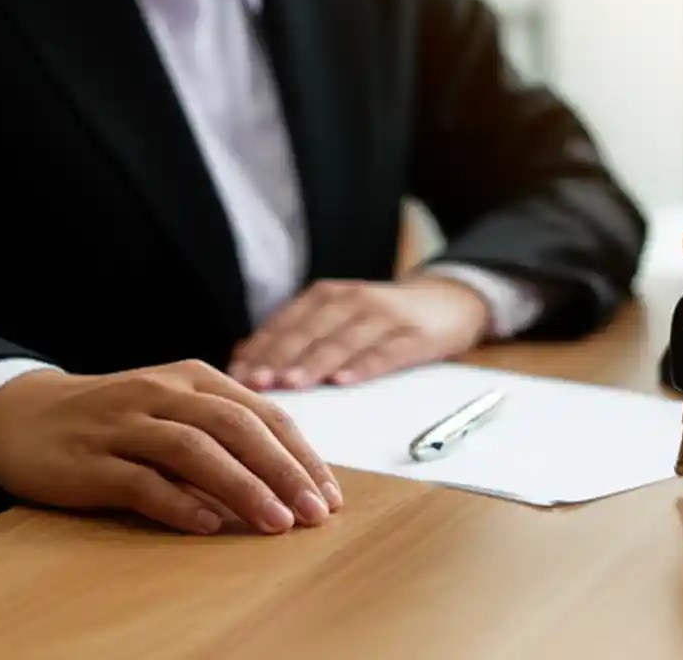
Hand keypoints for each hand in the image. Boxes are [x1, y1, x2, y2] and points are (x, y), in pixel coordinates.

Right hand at [0, 360, 343, 534]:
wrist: (22, 415)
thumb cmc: (118, 418)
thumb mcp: (174, 409)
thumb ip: (225, 432)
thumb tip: (292, 477)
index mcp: (193, 378)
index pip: (262, 413)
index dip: (300, 454)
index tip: (329, 495)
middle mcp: (163, 393)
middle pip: (237, 428)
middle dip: (284, 472)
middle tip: (314, 513)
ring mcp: (124, 424)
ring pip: (195, 450)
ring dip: (242, 488)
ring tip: (275, 522)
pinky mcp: (89, 460)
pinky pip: (140, 480)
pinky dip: (178, 503)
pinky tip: (208, 525)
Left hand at [229, 276, 490, 390]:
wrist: (449, 301)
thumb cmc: (382, 319)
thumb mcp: (338, 317)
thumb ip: (297, 335)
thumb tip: (241, 360)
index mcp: (325, 296)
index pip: (284, 324)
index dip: (259, 350)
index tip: (233, 377)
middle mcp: (351, 300)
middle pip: (308, 332)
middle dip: (278, 359)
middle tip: (254, 385)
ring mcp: (384, 316)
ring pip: (342, 341)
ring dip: (314, 363)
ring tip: (291, 386)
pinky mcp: (415, 334)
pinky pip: (386, 352)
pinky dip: (364, 366)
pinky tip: (344, 382)